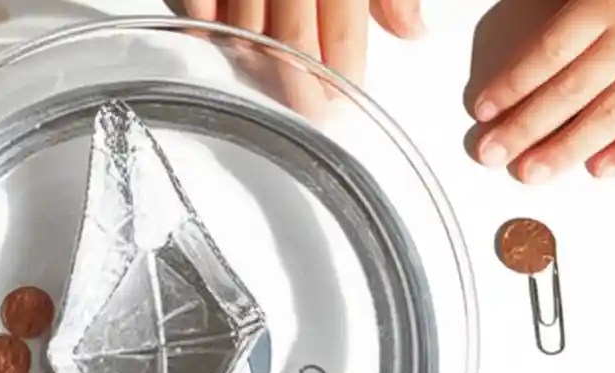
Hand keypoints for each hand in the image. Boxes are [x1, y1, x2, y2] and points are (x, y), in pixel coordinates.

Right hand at [182, 0, 424, 87]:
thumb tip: (411, 30)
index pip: (339, 30)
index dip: (341, 71)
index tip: (341, 97)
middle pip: (290, 39)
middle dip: (298, 84)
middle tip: (307, 109)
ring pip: (242, 25)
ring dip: (254, 58)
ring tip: (268, 79)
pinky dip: (204, 20)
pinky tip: (218, 36)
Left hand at [471, 0, 614, 181]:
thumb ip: (574, 2)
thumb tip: (538, 31)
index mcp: (604, 3)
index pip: (544, 54)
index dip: (510, 86)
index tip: (483, 111)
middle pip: (566, 93)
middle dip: (523, 128)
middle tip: (489, 154)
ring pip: (608, 116)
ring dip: (564, 148)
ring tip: (529, 172)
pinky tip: (600, 170)